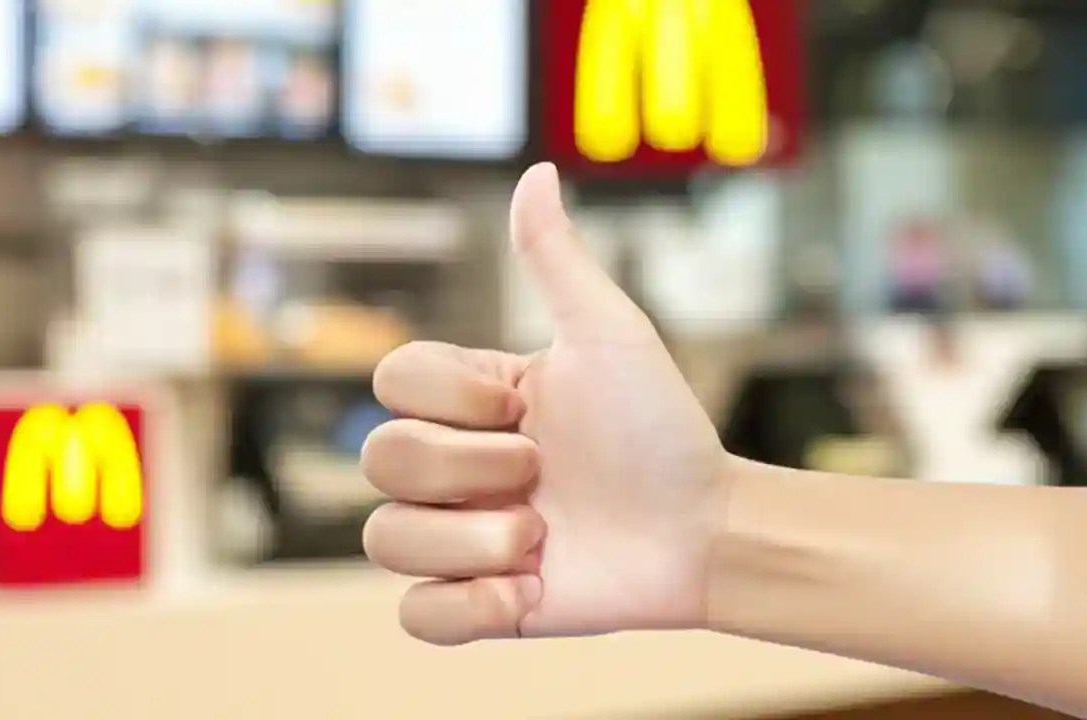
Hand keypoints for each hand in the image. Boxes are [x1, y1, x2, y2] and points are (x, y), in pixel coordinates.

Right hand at [362, 163, 728, 644]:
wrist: (707, 528)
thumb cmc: (662, 427)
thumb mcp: (610, 335)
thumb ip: (558, 261)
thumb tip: (536, 171)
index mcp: (470, 399)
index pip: (392, 379)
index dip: (451, 397)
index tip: (528, 407)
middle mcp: (454, 464)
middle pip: (379, 458)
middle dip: (468, 468)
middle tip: (543, 473)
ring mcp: (461, 536)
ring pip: (385, 539)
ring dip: (471, 539)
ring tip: (541, 538)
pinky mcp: (480, 603)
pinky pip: (414, 615)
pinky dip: (464, 605)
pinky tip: (527, 590)